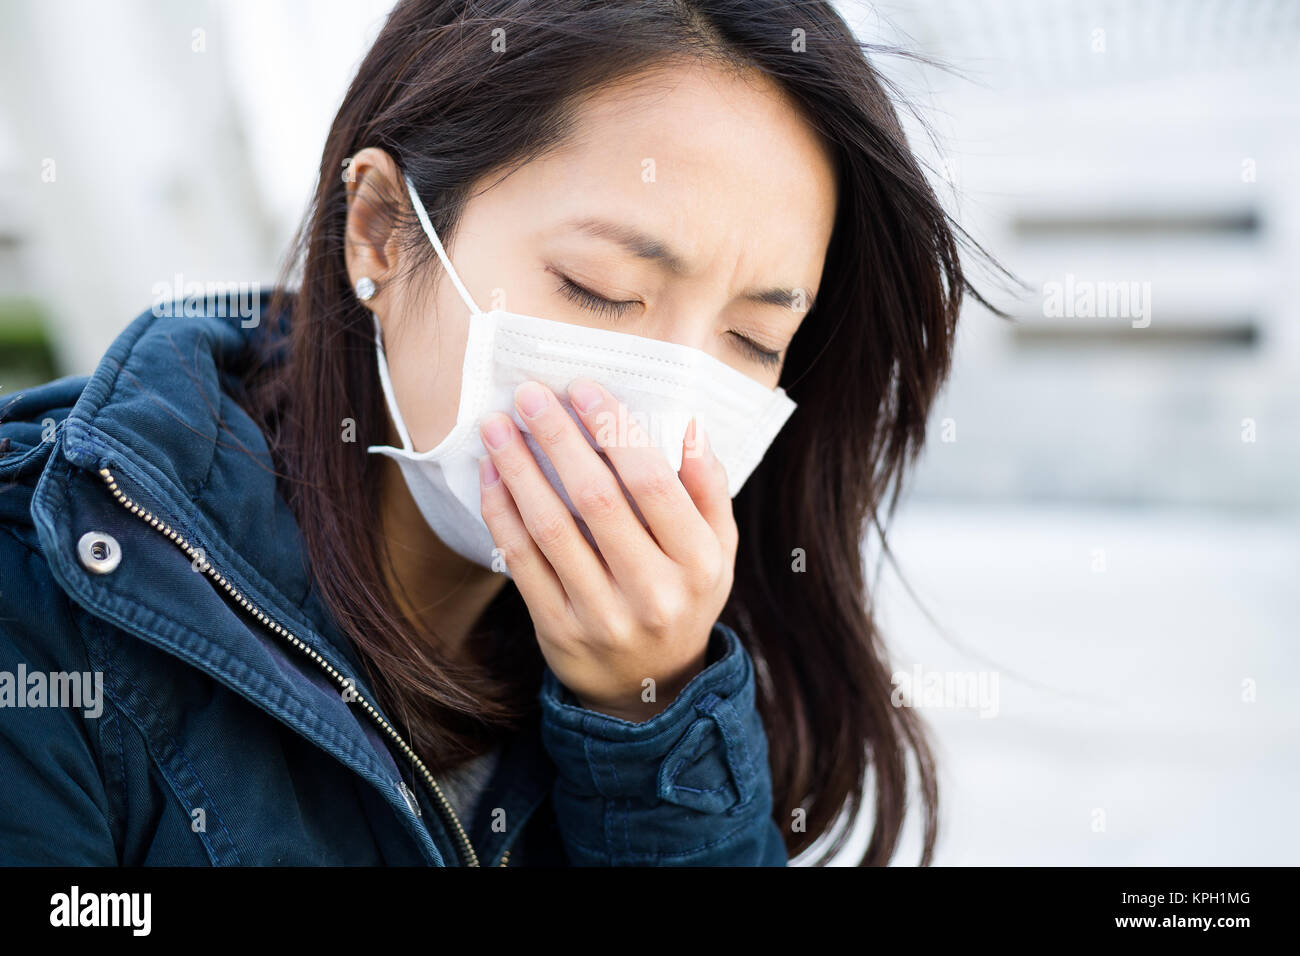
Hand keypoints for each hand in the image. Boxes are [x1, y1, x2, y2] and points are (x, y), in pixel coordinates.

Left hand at [477, 378, 737, 722]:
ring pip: (551, 529)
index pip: (653, 482)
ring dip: (519, 470)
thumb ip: (707, 489)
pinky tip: (491, 477)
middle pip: (597, 500)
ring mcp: (602, 615)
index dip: (614, 430)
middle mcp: (652, 591)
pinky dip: (502, 514)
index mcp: (697, 563)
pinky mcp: (557, 631)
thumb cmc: (683, 596)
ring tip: (498, 427)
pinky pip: (522, 562)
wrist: (648, 689)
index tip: (584, 388)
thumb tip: (689, 426)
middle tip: (531, 394)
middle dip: (559, 438)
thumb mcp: (715, 550)